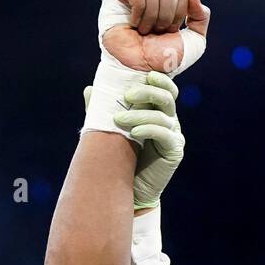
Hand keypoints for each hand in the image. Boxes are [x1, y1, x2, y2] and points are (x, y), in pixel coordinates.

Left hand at [102, 71, 183, 208]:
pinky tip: (133, 132)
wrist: (126, 189)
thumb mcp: (110, 130)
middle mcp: (170, 121)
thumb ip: (103, 111)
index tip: (144, 75)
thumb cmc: (119, 158)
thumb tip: (90, 90)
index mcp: (157, 111)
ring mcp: (174, 136)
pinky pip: (165, 135)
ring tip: (118, 120)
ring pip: (162, 116)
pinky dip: (149, 130)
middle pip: (167, 97)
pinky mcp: (174, 151)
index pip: (165, 89)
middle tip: (126, 96)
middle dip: (147, 92)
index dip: (159, 79)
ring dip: (139, 114)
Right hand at [103, 0, 210, 72]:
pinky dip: (138, 10)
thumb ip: (202, 17)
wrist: (142, 71)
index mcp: (171, 2)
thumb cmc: (164, 59)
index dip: (179, 11)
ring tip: (145, 31)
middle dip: (166, 14)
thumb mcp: (194, 42)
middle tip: (158, 31)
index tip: (170, 31)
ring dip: (151, 16)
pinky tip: (133, 24)